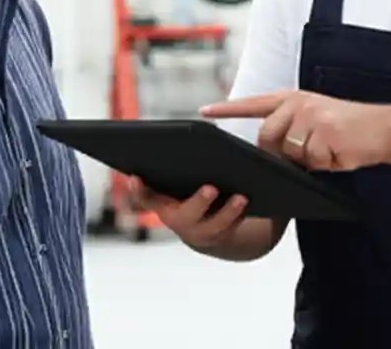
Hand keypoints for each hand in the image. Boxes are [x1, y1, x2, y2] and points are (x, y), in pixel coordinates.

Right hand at [126, 176, 248, 249]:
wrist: (202, 228)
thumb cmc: (185, 199)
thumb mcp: (171, 190)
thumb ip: (163, 178)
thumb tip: (154, 153)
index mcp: (163, 207)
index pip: (146, 197)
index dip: (140, 189)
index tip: (137, 176)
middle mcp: (180, 223)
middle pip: (187, 215)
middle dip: (199, 202)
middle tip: (211, 187)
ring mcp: (202, 233)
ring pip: (216, 227)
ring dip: (229, 213)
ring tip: (242, 197)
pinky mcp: (223, 236)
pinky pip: (234, 228)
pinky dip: (243, 216)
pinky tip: (253, 199)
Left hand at [201, 91, 390, 170]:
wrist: (384, 129)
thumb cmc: (347, 132)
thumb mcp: (314, 124)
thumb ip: (290, 132)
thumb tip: (269, 155)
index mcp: (293, 99)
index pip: (253, 103)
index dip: (228, 108)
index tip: (204, 111)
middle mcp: (298, 102)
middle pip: (267, 137)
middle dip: (282, 153)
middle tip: (311, 151)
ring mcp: (311, 115)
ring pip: (290, 152)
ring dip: (308, 159)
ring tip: (330, 148)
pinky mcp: (325, 130)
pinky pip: (311, 160)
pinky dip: (324, 163)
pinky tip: (339, 151)